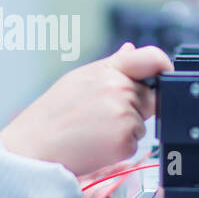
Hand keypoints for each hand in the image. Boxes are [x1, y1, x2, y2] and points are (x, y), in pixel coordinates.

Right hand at [0, 43, 172, 176]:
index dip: (164, 67)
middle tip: (100, 117)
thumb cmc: (51, 115)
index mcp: (108, 70)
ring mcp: (124, 115)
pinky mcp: (125, 141)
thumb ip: (112, 66)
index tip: (165, 75)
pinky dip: (119, 148)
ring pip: (142, 123)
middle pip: (150, 97)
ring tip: (92, 131)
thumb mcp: (78, 79)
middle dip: (134, 107)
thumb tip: (131, 49)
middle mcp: (119, 89)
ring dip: (125, 130)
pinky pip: (134, 144)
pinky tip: (95, 144)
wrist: (33, 146)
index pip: (152, 58)